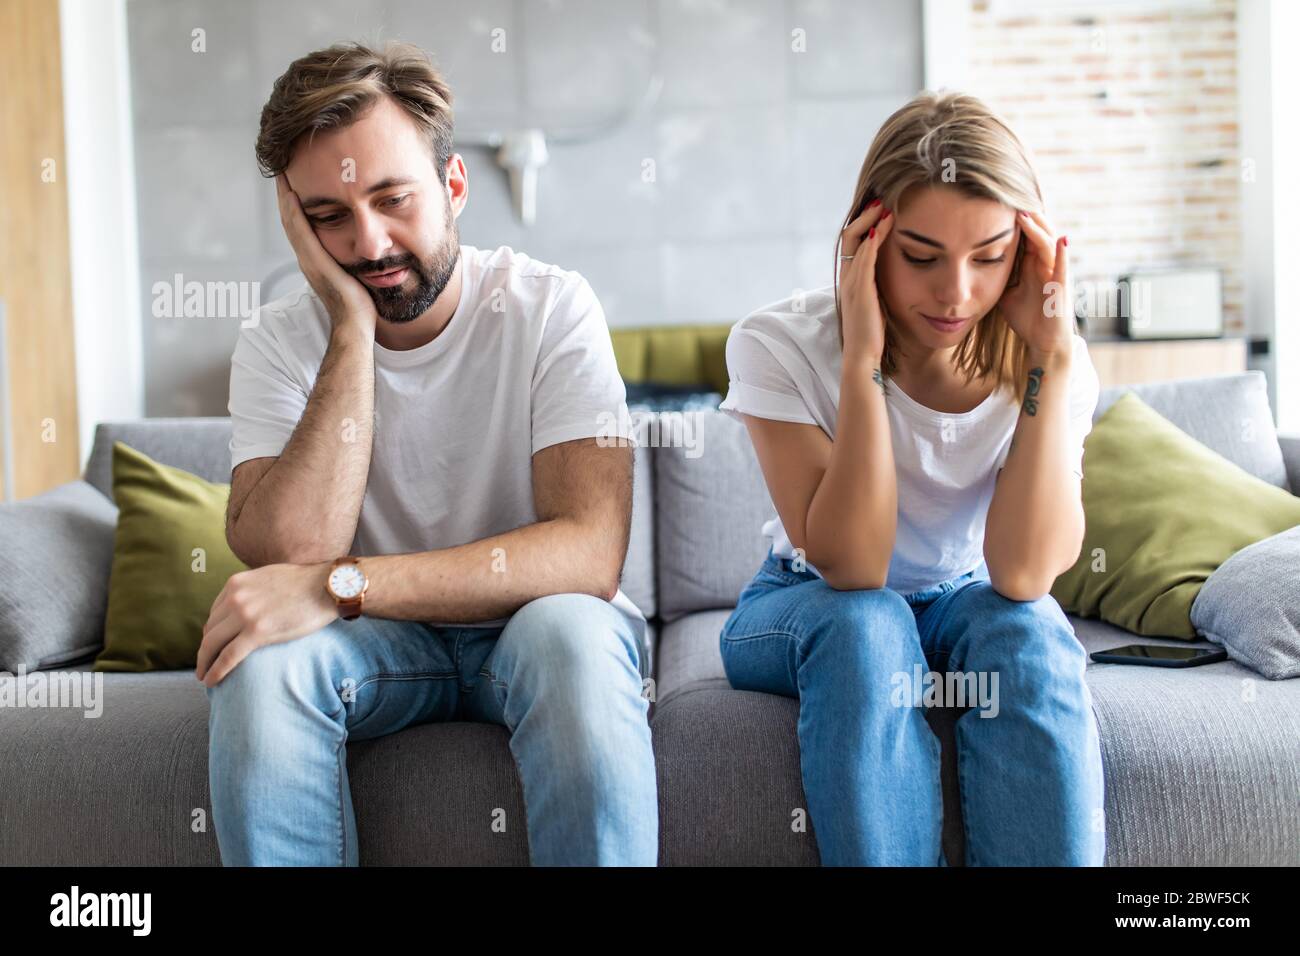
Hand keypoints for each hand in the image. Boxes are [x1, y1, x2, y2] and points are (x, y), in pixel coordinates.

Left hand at [195, 561, 339, 687]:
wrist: (327, 586)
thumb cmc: (307, 583)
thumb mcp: (269, 577)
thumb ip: (252, 590)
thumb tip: (249, 606)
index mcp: (236, 583)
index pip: (214, 612)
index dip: (212, 632)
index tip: (214, 645)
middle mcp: (236, 597)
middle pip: (209, 630)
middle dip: (205, 649)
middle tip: (204, 664)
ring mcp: (245, 614)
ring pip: (212, 644)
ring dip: (205, 663)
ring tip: (204, 676)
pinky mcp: (257, 632)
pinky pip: (228, 656)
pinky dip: (216, 671)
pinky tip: (211, 681)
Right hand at [275, 173, 376, 336]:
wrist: (356, 326)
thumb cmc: (360, 306)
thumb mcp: (355, 275)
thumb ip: (352, 260)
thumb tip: (365, 248)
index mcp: (316, 259)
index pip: (301, 225)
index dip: (296, 203)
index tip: (295, 180)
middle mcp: (307, 258)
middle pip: (291, 219)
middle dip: (285, 194)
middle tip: (282, 169)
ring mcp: (309, 260)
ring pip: (291, 222)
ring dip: (285, 197)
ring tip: (282, 173)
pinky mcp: (316, 262)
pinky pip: (301, 232)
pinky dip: (294, 213)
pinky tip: (291, 194)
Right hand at [837, 199, 894, 361]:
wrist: (862, 356)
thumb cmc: (870, 334)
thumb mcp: (873, 305)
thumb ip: (875, 288)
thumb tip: (886, 277)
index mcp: (849, 281)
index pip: (851, 244)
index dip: (863, 226)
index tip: (878, 212)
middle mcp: (846, 278)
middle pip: (849, 237)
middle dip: (865, 217)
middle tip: (880, 202)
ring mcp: (852, 283)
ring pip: (856, 243)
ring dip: (871, 223)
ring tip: (885, 208)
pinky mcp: (861, 290)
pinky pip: (865, 259)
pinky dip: (873, 241)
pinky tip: (883, 228)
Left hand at [997, 209, 1072, 358]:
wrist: (1043, 343)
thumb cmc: (1026, 317)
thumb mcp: (1004, 291)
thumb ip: (995, 275)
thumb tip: (971, 264)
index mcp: (1033, 263)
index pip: (1025, 234)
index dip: (1015, 218)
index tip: (997, 202)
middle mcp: (1046, 264)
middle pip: (1039, 231)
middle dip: (1027, 215)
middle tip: (1009, 197)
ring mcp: (1055, 274)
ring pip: (1050, 244)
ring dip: (1038, 229)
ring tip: (1025, 214)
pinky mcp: (1062, 289)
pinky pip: (1063, 269)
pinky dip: (1062, 255)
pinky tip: (1060, 241)